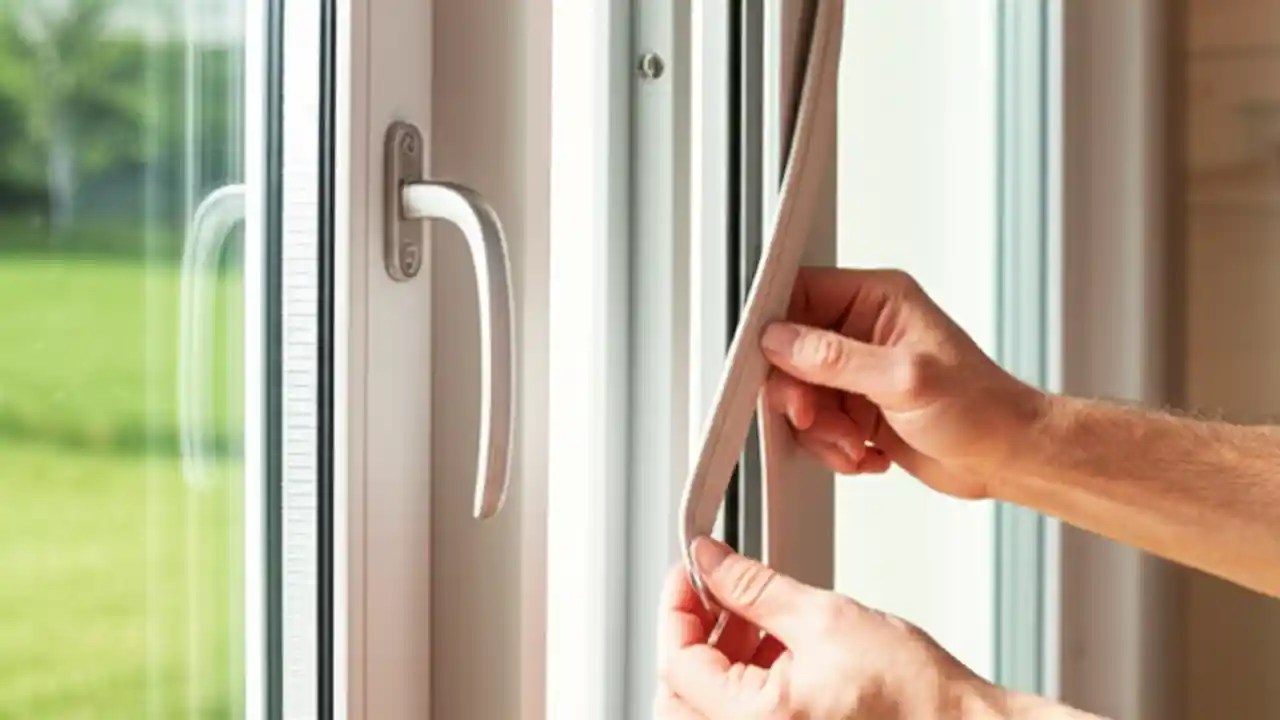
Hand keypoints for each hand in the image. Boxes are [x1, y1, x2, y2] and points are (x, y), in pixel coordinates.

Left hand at [655, 538, 1003, 719]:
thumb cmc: (916, 697)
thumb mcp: (825, 617)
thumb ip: (754, 587)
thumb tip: (710, 562)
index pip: (678, 662)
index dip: (677, 607)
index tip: (688, 573)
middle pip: (681, 691)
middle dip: (695, 635)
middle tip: (717, 593)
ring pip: (706, 705)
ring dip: (719, 655)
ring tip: (756, 616)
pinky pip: (738, 718)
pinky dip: (744, 680)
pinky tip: (773, 647)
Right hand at [761, 268, 1044, 498]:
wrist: (1007, 458)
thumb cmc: (981, 408)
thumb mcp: (904, 377)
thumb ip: (835, 359)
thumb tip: (781, 340)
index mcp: (877, 300)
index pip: (801, 293)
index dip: (778, 328)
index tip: (769, 363)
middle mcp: (863, 331)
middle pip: (791, 352)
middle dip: (800, 395)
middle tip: (814, 417)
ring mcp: (859, 372)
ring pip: (801, 396)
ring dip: (820, 430)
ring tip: (855, 443)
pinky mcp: (858, 409)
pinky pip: (817, 426)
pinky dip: (833, 448)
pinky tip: (866, 453)